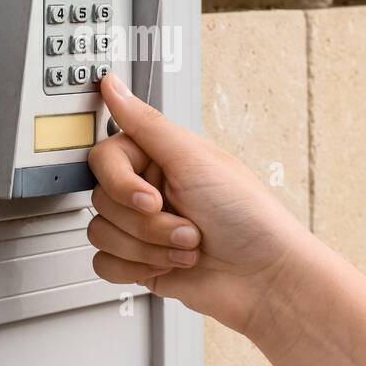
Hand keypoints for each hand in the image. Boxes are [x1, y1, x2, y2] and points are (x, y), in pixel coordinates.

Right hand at [85, 72, 310, 334]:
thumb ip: (145, 123)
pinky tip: (170, 265)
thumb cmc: (248, 216)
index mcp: (159, 158)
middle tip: (187, 225)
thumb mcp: (195, 160)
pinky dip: (137, 268)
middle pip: (102, 200)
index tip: (150, 198)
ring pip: (101, 233)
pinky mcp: (141, 263)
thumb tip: (114, 85)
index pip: (104, 159)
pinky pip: (104, 264)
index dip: (121, 183)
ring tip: (187, 247)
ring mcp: (144, 228)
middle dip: (147, 223)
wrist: (264, 279)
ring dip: (149, 247)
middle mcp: (149, 189)